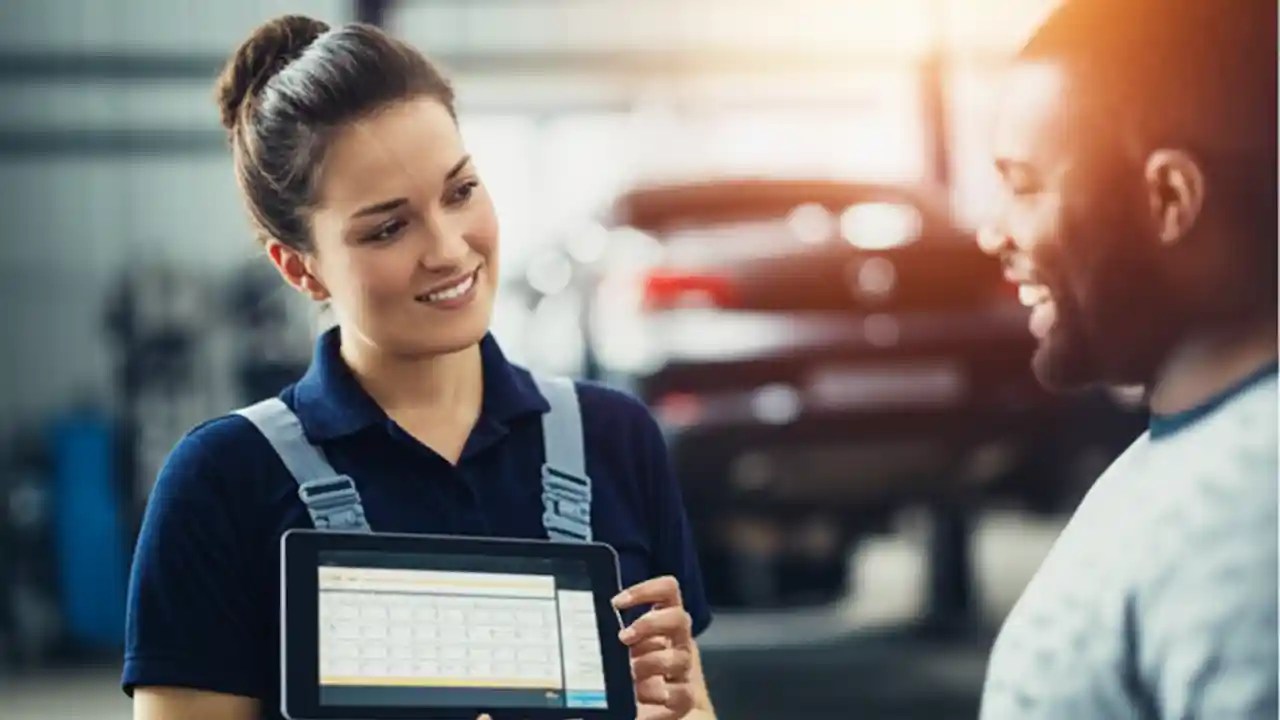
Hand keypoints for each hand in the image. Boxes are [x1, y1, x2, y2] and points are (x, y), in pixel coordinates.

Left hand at [613, 576, 695, 719]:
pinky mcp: (685, 700)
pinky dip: (661, 693)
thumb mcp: (613, 654)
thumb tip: (582, 624)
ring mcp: (683, 672)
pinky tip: (644, 697)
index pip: (667, 593)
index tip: (617, 603)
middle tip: (625, 638)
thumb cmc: (624, 681)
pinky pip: (683, 693)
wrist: (652, 715)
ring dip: (653, 662)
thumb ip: (608, 639)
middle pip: (679, 618)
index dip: (646, 590)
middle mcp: (676, 644)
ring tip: (632, 676)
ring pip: (682, 656)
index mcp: (660, 627)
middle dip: (651, 624)